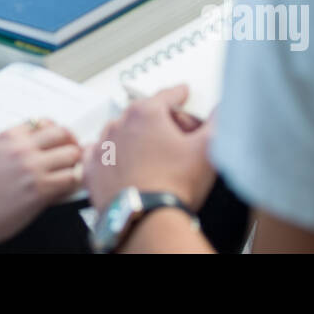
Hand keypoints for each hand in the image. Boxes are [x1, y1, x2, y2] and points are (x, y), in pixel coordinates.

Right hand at [0, 121, 82, 249]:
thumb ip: (11, 146)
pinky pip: (71, 179)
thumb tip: (34, 146)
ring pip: (72, 155)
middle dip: (71, 145)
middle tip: (73, 156)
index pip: (46, 122)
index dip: (57, 134)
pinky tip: (68, 188)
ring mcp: (32, 167)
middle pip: (63, 134)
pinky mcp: (39, 190)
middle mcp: (21, 148)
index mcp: (8, 136)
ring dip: (75, 164)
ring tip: (71, 173)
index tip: (61, 143)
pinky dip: (75, 182)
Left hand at [85, 86, 216, 213]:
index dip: (179, 94)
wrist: (146, 220)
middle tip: (179, 141)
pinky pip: (103, 154)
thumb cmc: (173, 186)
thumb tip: (221, 110)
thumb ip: (216, 122)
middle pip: (144, 115)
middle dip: (161, 123)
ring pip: (122, 133)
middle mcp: (119, 124)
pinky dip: (115, 157)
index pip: (166, 95)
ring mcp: (103, 146)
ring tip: (155, 160)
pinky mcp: (92, 168)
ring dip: (136, 139)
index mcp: (146, 113)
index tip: (182, 92)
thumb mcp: (207, 149)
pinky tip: (128, 166)